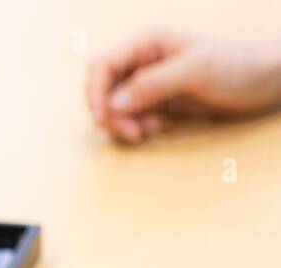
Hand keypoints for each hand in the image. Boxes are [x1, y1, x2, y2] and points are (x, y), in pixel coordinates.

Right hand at [86, 31, 280, 143]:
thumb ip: (153, 84)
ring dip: (122, 123)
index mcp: (146, 43)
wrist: (265, 80)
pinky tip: (153, 129)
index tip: (103, 118)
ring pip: (112, 107)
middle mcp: (141, 61)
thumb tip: (113, 104)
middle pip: (101, 88)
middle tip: (131, 131)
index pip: (102, 66)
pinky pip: (129, 117)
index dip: (95, 92)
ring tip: (146, 132)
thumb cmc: (236, 65)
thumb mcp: (195, 70)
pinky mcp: (155, 101)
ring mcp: (147, 83)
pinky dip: (134, 127)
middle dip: (108, 112)